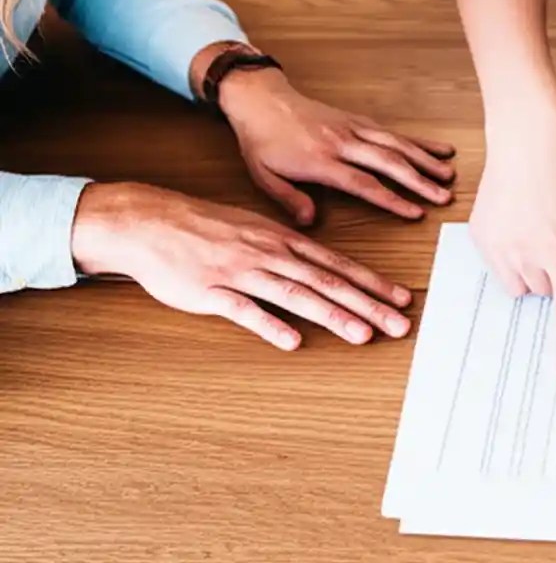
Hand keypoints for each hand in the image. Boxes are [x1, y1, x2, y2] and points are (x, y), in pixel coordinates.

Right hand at [70, 182, 413, 349]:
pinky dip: (269, 325)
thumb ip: (290, 250)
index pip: (338, 265)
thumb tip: (323, 267)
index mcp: (282, 241)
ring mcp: (242, 272)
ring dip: (332, 316)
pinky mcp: (212, 292)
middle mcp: (269, 254)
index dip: (372, 283)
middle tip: (399, 325)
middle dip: (368, 305)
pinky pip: (245, 311)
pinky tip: (292, 341)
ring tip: (363, 335)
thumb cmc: (203, 228)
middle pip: (327, 282)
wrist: (147, 221)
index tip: (402, 300)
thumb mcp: (255, 230)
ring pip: (295, 295)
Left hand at [221, 69, 455, 224]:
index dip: (391, 199)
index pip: (363, 183)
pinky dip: (418, 141)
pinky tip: (438, 148)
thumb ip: (288, 199)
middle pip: (388, 162)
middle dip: (419, 180)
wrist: (261, 98)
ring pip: (396, 143)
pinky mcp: (358, 120)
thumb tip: (310, 220)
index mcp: (320, 159)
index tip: (415, 212)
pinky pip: (393, 132)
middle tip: (444, 196)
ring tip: (449, 174)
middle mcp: (342, 142)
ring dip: (425, 159)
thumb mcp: (263, 175)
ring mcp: (353, 128)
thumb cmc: (262, 138)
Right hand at [470, 116, 555, 389]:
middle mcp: (530, 254)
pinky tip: (513, 220)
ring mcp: (500, 247)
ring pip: (519, 284)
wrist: (526, 138)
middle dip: (551, 278)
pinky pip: (498, 265)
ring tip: (531, 230)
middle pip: (543, 294)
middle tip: (553, 244)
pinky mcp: (480, 237)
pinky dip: (507, 252)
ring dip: (528, 268)